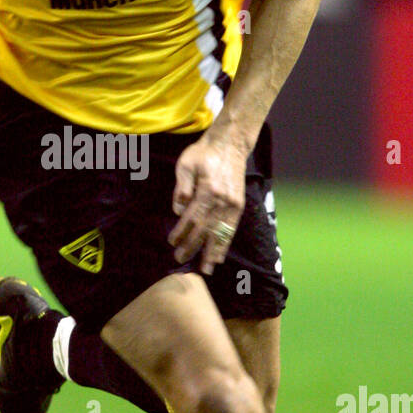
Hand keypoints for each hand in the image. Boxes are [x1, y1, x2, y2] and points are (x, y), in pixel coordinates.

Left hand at [169, 128, 247, 274]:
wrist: (230, 144)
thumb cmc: (204, 153)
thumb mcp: (186, 164)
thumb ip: (181, 187)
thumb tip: (177, 210)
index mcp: (208, 190)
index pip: (192, 217)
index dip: (181, 232)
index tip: (172, 242)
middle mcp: (223, 201)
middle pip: (206, 229)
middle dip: (193, 247)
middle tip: (181, 260)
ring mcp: (233, 204)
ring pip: (221, 233)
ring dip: (213, 252)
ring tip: (206, 268)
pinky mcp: (239, 205)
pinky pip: (232, 228)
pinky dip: (225, 243)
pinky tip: (219, 255)